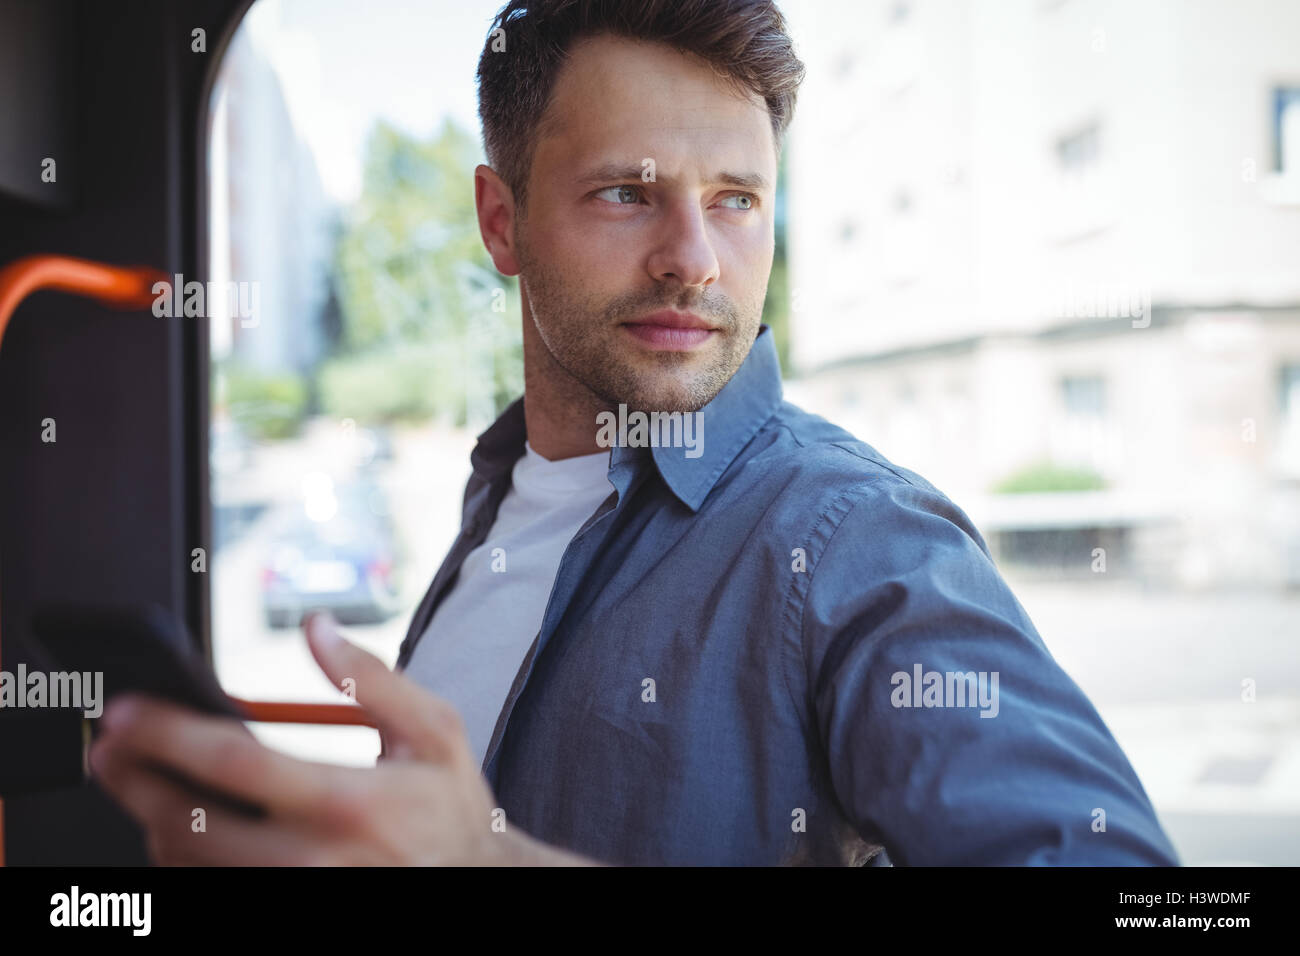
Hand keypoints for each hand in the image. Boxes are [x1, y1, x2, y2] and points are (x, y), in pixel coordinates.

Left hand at [89, 612, 595, 865]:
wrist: (476, 884)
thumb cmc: (449, 807)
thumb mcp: (434, 729)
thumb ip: (372, 677)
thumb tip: (316, 628)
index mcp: (350, 802)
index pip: (234, 761)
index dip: (167, 731)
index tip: (128, 709)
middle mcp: (314, 861)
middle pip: (188, 823)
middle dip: (133, 779)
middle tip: (108, 744)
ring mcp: (295, 897)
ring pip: (190, 865)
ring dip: (152, 819)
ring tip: (139, 780)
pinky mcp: (286, 916)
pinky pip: (211, 892)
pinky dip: (182, 860)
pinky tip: (180, 830)